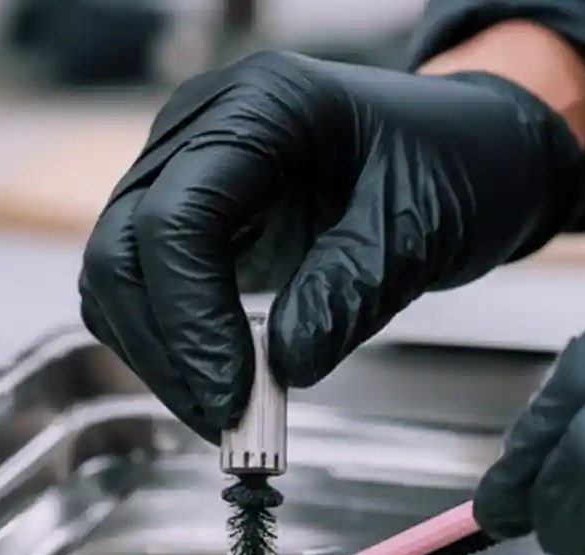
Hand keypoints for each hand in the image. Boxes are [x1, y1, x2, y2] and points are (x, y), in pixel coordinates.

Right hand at [78, 51, 581, 440]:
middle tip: (224, 417)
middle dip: (165, 346)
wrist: (467, 149)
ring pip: (117, 273)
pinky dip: (168, 343)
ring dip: (158, 355)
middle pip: (122, 245)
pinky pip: (143, 287)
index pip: (175, 218)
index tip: (232, 393)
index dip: (191, 318)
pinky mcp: (187, 214)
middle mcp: (201, 128)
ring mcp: (184, 169)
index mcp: (260, 107)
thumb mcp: (420, 227)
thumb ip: (348, 293)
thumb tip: (284, 369)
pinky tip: (217, 381)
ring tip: (225, 412)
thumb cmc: (456, 162)